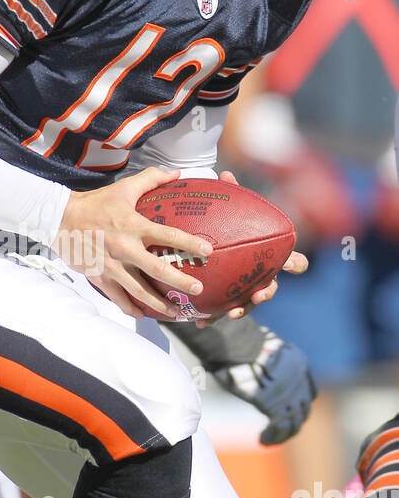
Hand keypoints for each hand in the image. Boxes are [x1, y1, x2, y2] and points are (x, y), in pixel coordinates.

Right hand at [56, 167, 212, 318]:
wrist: (60, 219)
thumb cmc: (95, 203)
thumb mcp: (124, 188)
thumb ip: (152, 179)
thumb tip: (177, 173)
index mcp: (134, 226)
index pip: (168, 236)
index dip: (189, 244)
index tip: (207, 251)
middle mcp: (125, 248)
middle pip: (157, 270)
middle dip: (180, 282)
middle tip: (197, 291)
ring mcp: (111, 266)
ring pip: (139, 291)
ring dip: (159, 304)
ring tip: (176, 312)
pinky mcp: (99, 277)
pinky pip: (118, 297)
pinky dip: (131, 307)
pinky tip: (143, 314)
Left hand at [196, 169, 307, 324]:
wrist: (210, 244)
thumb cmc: (229, 226)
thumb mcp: (230, 211)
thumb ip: (232, 195)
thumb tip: (226, 175)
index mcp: (268, 255)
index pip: (292, 260)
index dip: (296, 263)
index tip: (295, 266)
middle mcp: (261, 275)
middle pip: (271, 286)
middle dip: (266, 291)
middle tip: (258, 294)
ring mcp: (245, 289)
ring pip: (248, 303)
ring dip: (242, 309)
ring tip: (231, 312)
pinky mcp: (227, 299)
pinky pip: (222, 310)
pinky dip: (213, 316)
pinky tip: (200, 322)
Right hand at [212, 329, 316, 444]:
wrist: (236, 343)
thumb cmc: (239, 343)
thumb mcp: (263, 350)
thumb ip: (267, 363)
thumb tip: (255, 370)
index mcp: (298, 363)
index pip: (310, 393)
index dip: (300, 406)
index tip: (289, 414)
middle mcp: (299, 379)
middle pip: (303, 410)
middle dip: (292, 424)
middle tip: (277, 432)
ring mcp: (288, 393)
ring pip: (294, 423)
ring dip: (283, 435)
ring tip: (267, 440)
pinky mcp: (273, 404)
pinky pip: (280, 427)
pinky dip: (273, 437)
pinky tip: (263, 440)